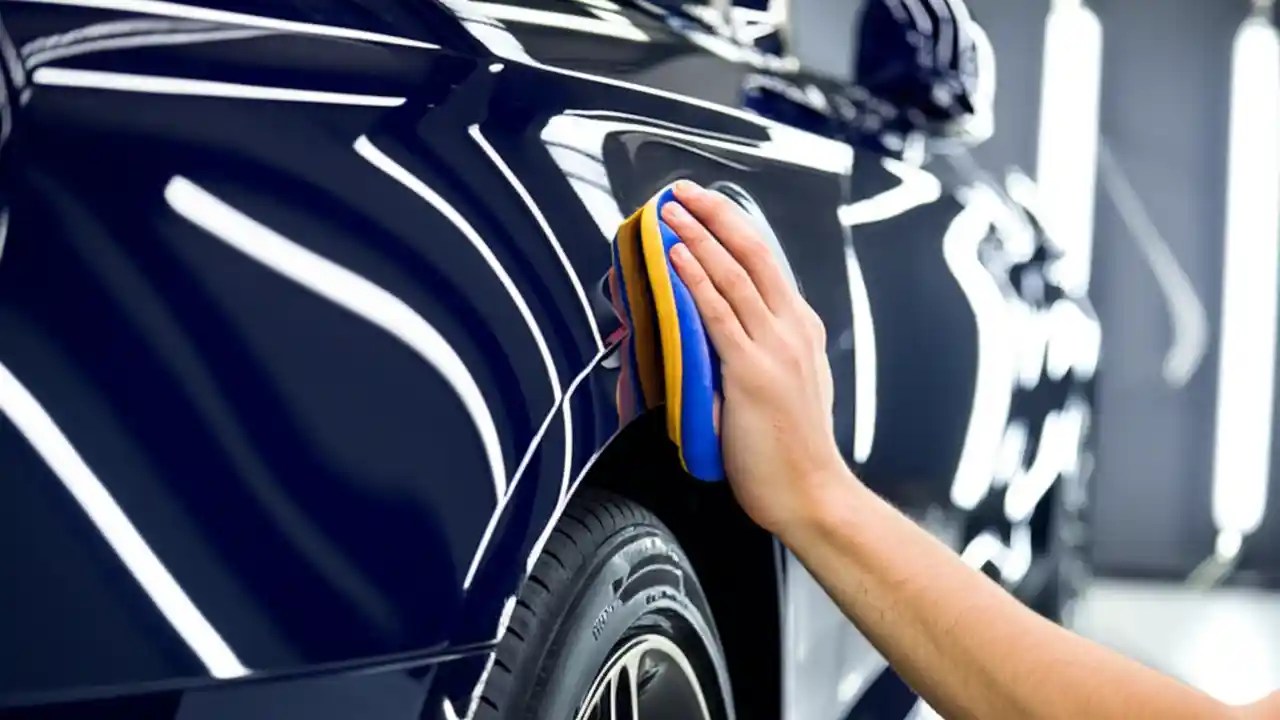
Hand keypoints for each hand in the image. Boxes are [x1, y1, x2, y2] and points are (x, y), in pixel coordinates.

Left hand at [662, 181, 850, 535]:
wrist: (811, 493)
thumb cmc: (792, 451)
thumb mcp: (785, 387)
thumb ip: (758, 356)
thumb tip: (716, 340)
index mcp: (802, 329)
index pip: (766, 263)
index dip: (733, 228)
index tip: (706, 207)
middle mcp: (793, 328)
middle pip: (753, 252)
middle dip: (715, 214)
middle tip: (683, 191)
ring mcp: (775, 347)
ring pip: (734, 274)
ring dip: (698, 236)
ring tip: (670, 212)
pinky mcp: (752, 372)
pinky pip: (720, 314)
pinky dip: (697, 279)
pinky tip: (678, 257)